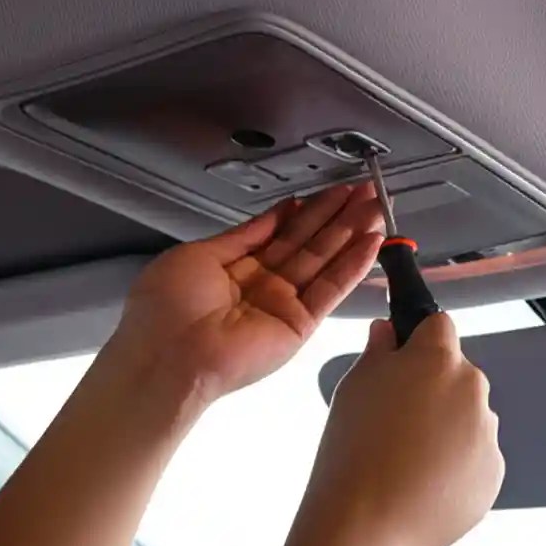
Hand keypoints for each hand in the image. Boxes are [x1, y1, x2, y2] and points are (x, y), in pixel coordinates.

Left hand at [112, 183, 383, 400]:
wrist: (167, 356)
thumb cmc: (167, 309)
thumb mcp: (200, 254)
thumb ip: (246, 234)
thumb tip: (279, 212)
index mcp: (237, 267)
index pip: (283, 232)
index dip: (310, 210)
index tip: (335, 190)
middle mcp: (265, 286)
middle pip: (310, 243)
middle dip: (339, 215)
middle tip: (367, 191)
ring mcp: (285, 305)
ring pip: (325, 262)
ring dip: (353, 233)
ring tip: (378, 207)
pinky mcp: (300, 325)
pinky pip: (331, 290)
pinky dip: (353, 266)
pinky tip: (372, 243)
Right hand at [316, 315, 503, 545]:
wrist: (366, 522)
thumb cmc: (353, 450)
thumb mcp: (354, 387)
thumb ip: (379, 351)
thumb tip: (389, 331)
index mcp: (438, 359)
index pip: (439, 325)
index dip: (419, 340)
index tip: (403, 359)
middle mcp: (473, 389)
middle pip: (458, 376)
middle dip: (434, 390)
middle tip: (396, 422)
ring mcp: (488, 433)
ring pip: (469, 419)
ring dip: (448, 430)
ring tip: (407, 461)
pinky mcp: (494, 472)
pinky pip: (477, 459)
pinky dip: (457, 467)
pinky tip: (423, 485)